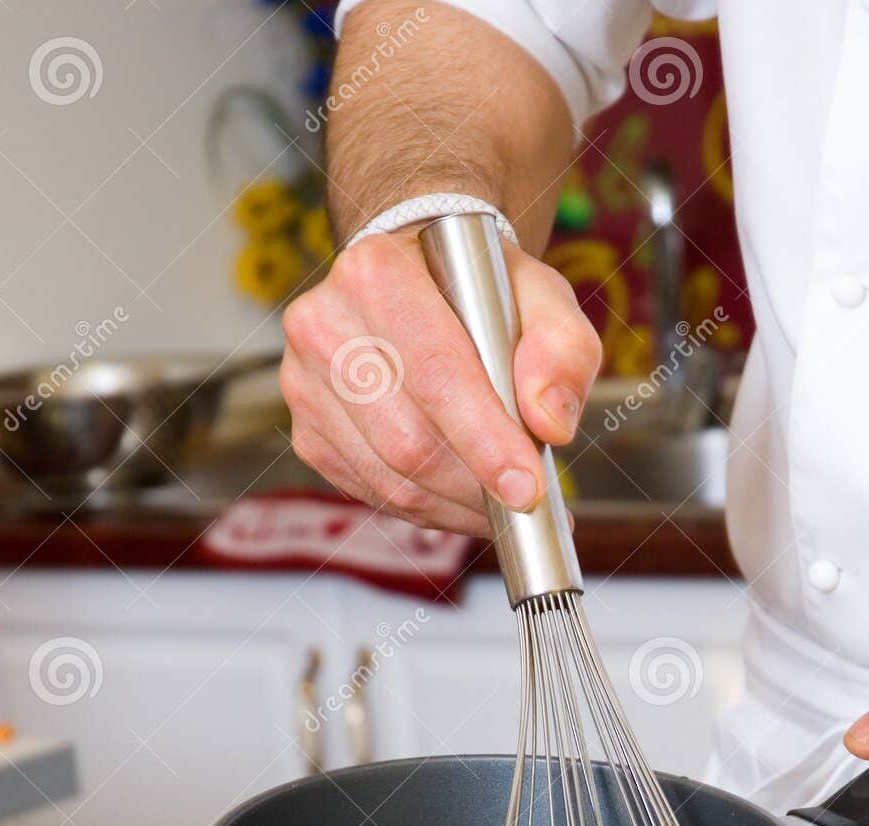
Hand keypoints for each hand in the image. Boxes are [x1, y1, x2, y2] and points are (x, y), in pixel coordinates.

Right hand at [279, 229, 600, 537]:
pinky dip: (431, 509)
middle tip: (529, 505)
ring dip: (458, 506)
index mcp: (377, 274)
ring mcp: (306, 387)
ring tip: (505, 505)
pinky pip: (375, 495)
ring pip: (391, 480)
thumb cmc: (480, 291)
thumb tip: (549, 423)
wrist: (419, 285)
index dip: (485, 442)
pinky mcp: (309, 435)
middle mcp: (325, 328)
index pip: (435, 374)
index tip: (528, 489)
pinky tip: (463, 496)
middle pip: (408, 442)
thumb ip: (562, 350)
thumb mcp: (542, 296)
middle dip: (477, 487)